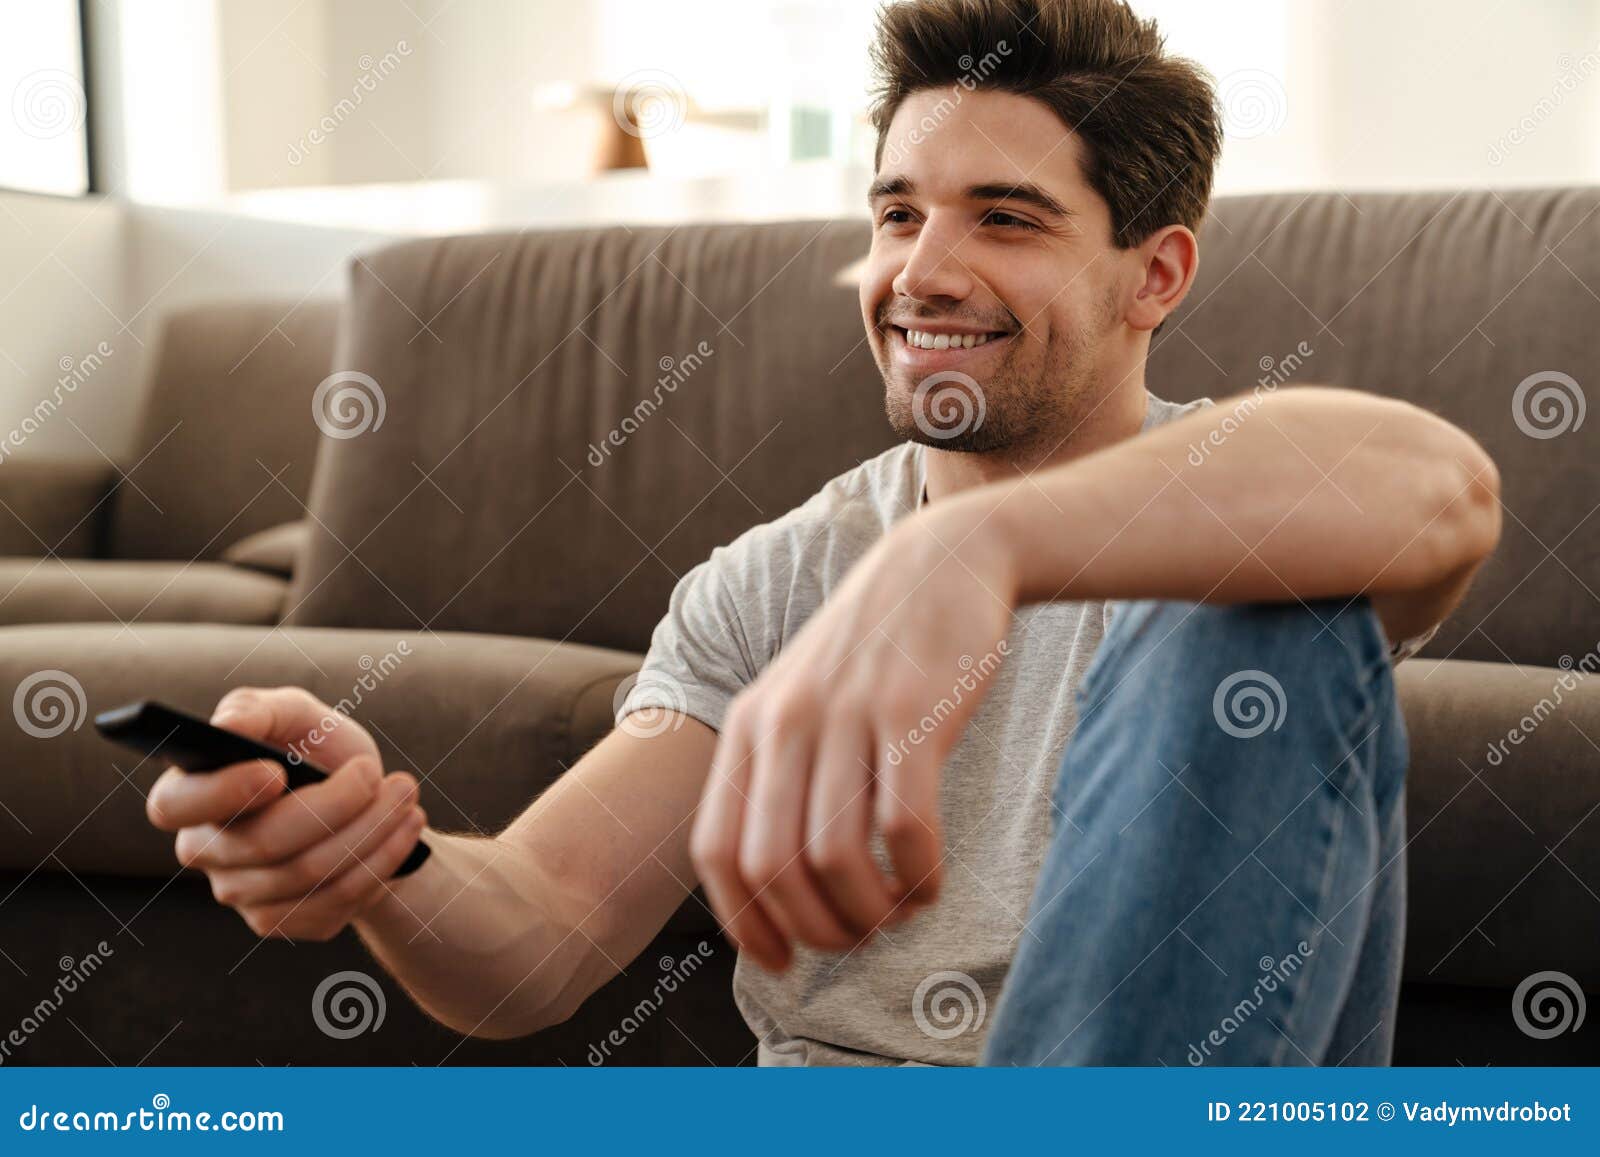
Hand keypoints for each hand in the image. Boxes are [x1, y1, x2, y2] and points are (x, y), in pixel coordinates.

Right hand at [145, 686, 427, 940]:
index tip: (277, 773)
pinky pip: (333, 902)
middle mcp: (202, 849)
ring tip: (407, 796)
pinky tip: (403, 831)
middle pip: (264, 842)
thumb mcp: (298, 715)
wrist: (366, 802)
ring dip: (375, 830)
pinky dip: (381, 861)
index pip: (174, 804)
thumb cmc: (318, 751)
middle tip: (387, 776)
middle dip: (341, 804)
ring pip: (310, 873)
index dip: (224, 792)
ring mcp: (238, 893)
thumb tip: (227, 726)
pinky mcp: (279, 922)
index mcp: (190, 791)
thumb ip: (259, 708)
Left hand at [690, 501, 1017, 969]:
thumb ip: (780, 774)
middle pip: (773, 867)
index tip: (781, 962)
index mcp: (750, 725)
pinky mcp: (913, 712)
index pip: (716, 850)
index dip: (744, 922)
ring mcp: (848, 715)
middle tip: (856, 938)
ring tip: (898, 912)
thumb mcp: (802, 699)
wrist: (944, 561)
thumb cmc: (876, 649)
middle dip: (814, 928)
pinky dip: (919, 878)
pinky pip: (905, 828)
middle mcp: (786, 721)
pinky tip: (931, 882)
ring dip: (869, 911)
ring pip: (836, 857)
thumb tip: (779, 886)